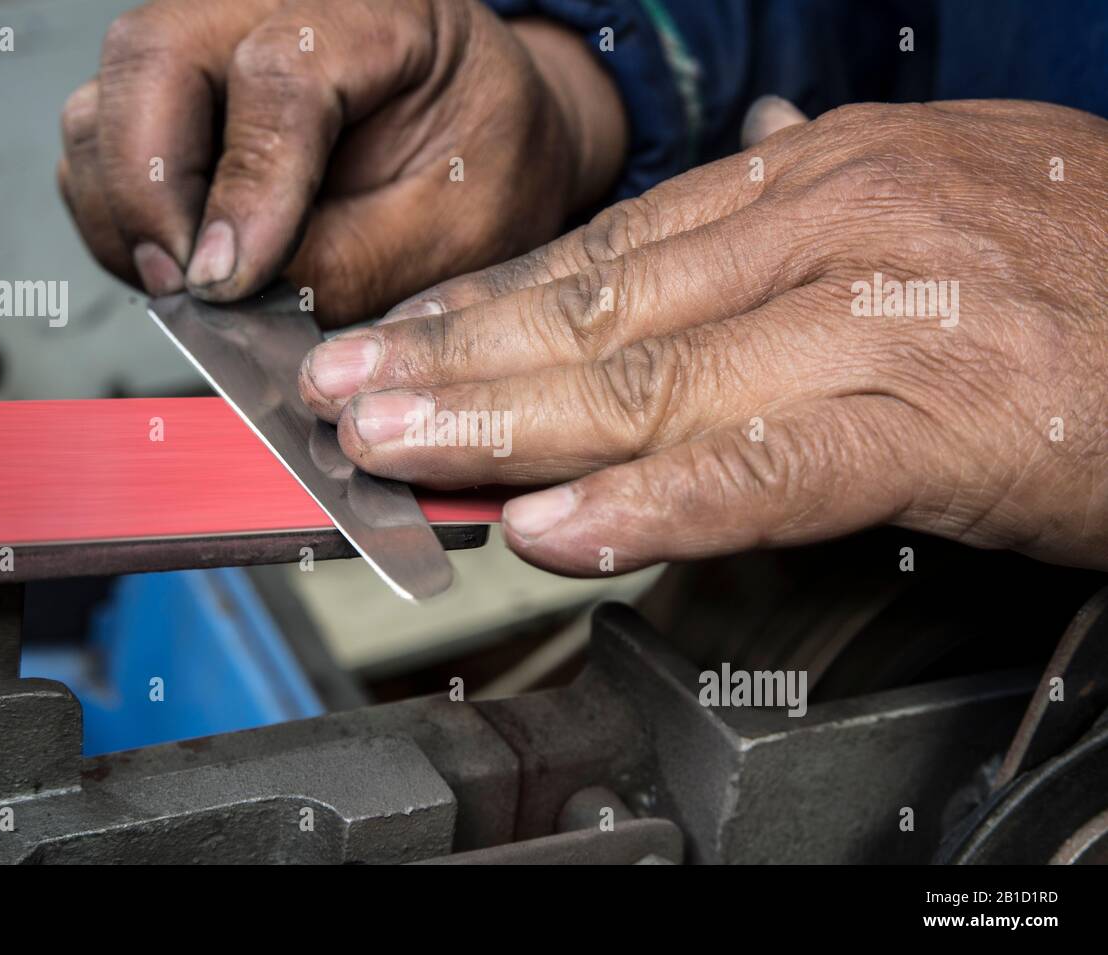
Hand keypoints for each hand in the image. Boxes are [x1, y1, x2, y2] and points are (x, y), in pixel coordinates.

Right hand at [58, 0, 624, 323]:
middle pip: (152, 60)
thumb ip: (351, 262)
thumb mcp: (455, 231)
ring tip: (188, 284)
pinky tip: (181, 259)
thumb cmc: (483, 171)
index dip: (246, 187)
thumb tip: (235, 301)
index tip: (231, 281)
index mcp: (377, 12)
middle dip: (148, 193)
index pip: (278, 73)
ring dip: (124, 210)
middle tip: (187, 289)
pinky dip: (121, 214)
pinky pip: (102, 141)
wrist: (482, 143)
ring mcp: (212, 38)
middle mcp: (274, 0)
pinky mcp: (177, 92)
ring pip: (108, 101)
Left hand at [298, 100, 1107, 572]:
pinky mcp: (940, 422)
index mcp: (823, 177)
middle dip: (455, 358)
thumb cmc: (1092, 266)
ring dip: (507, 422)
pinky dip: (655, 502)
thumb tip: (731, 194)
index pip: (610, 248)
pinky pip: (768, 467)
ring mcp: (883, 321)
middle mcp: (834, 229)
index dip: (487, 302)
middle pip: (600, 307)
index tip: (394, 341)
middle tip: (343, 400)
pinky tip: (561, 526)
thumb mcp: (937, 197)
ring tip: (401, 455)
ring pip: (653, 378)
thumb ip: (812, 214)